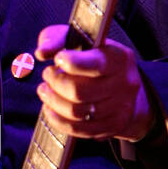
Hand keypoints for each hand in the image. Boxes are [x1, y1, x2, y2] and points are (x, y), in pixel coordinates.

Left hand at [34, 25, 155, 141]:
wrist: (123, 83)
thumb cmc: (94, 56)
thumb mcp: (79, 38)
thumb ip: (57, 38)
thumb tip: (42, 53)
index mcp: (120, 58)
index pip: (94, 64)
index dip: (70, 63)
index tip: (58, 59)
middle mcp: (125, 83)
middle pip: (79, 92)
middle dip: (55, 83)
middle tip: (47, 75)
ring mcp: (121, 107)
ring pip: (77, 112)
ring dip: (53, 102)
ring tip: (45, 91)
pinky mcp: (114, 125)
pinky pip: (80, 130)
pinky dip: (58, 120)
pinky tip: (50, 109)